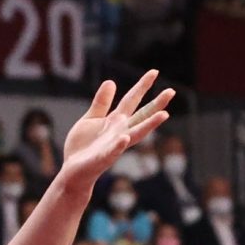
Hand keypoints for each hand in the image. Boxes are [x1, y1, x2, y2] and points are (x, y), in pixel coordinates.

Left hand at [56, 70, 174, 185]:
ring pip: (136, 134)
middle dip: (156, 104)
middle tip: (171, 91)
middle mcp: (120, 131)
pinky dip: (119, 145)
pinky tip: (125, 137)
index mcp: (116, 121)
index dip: (142, 86)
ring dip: (149, 125)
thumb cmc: (83, 147)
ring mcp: (114, 145)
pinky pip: (113, 151)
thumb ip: (101, 103)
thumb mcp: (90, 119)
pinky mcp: (102, 158)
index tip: (155, 72)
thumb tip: (111, 81)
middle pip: (141, 115)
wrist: (73, 172)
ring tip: (163, 115)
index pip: (132, 100)